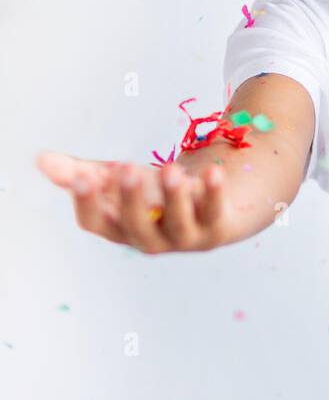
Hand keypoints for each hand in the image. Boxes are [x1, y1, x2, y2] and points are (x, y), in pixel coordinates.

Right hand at [36, 151, 230, 253]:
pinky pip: (214, 212)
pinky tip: (211, 172)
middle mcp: (150, 240)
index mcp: (120, 228)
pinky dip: (213, 192)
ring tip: (169, 169)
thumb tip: (41, 159)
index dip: (87, 203)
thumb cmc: (153, 190)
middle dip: (130, 198)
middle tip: (126, 167)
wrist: (208, 200)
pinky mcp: (216, 228)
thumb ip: (80, 172)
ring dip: (173, 196)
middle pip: (136, 225)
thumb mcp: (117, 179)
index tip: (80, 177)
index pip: (96, 223)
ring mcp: (185, 238)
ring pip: (177, 222)